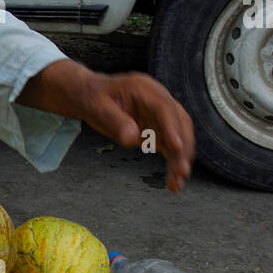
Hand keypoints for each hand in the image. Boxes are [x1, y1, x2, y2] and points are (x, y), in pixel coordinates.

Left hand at [18, 60, 194, 192]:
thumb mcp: (98, 107)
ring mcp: (160, 116)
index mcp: (145, 89)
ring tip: (178, 182)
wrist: (90, 96)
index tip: (176, 147)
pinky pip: (170, 147)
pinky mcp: (158, 129)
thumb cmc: (93, 98)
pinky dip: (173, 162)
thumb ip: (114, 121)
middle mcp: (158, 100)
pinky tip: (174, 180)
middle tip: (181, 172)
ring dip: (180, 160)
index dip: (172, 128)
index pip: (164, 108)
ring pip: (178, 137)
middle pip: (179, 123)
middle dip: (182, 148)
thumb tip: (131, 138)